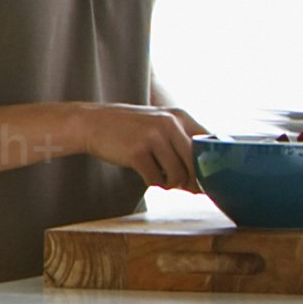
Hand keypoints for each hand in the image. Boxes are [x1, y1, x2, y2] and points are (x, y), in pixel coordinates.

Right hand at [64, 103, 203, 191]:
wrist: (91, 123)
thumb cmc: (129, 129)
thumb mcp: (158, 125)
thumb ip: (180, 143)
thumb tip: (200, 178)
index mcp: (179, 116)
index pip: (208, 142)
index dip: (210, 163)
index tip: (207, 177)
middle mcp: (169, 123)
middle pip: (195, 162)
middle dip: (193, 180)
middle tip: (187, 187)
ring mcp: (153, 137)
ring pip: (178, 174)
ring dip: (172, 184)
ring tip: (163, 180)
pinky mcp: (137, 152)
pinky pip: (157, 179)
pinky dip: (155, 183)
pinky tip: (149, 176)